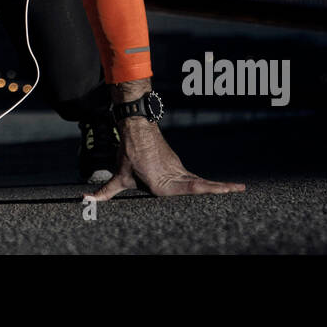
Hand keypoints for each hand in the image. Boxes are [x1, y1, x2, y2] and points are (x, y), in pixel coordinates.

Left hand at [87, 79, 245, 200]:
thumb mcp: (119, 175)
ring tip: (237, 190)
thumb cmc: (129, 152)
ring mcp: (178, 170)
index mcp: (164, 182)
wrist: (137, 126)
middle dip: (221, 189)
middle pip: (202, 185)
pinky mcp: (178, 166)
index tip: (228, 190)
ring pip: (201, 181)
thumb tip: (86, 200)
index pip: (192, 188)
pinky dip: (208, 184)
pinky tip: (217, 189)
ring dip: (218, 187)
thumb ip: (105, 192)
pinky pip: (195, 178)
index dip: (210, 190)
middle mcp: (175, 176)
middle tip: (241, 190)